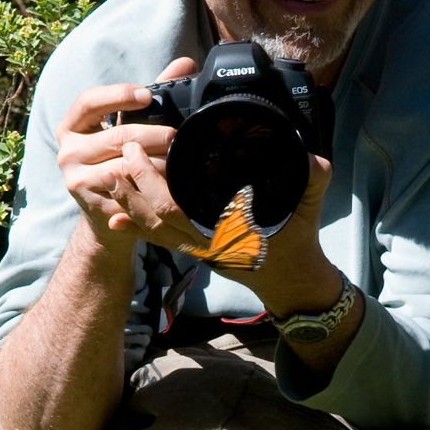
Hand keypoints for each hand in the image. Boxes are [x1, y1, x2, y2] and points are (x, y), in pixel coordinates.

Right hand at [55, 58, 197, 248]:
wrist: (105, 214)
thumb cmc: (117, 160)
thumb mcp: (126, 126)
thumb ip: (150, 97)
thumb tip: (184, 64)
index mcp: (72, 126)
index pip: (89, 102)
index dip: (117, 95)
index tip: (147, 95)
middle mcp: (68, 151)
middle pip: (115, 137)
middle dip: (151, 135)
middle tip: (175, 135)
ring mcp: (77, 180)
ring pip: (123, 167)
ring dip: (155, 164)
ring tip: (177, 160)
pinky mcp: (91, 206)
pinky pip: (128, 194)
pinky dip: (150, 188)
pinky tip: (168, 186)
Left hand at [108, 142, 342, 315]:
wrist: (291, 280)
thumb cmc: (298, 242)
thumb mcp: (308, 210)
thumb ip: (312, 181)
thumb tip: (315, 159)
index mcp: (227, 232)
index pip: (179, 208)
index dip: (154, 184)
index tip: (143, 153)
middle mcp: (206, 242)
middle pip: (158, 215)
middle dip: (136, 183)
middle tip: (126, 149)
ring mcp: (199, 248)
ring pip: (154, 229)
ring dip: (130, 203)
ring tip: (113, 175)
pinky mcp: (196, 250)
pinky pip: (161, 240)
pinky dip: (138, 228)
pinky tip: (118, 216)